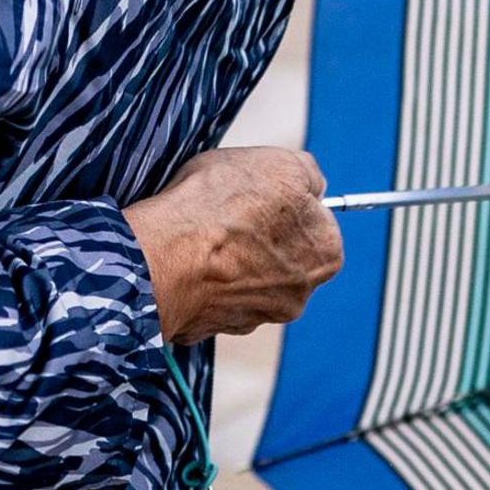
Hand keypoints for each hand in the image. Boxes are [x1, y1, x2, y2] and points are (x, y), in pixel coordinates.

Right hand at [126, 147, 342, 341]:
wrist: (164, 257)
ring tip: (202, 233)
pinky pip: (213, 294)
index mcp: (325, 254)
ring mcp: (255, 316)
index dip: (285, 199)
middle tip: (228, 211)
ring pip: (246, 276)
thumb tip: (310, 180)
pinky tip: (188, 258)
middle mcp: (297, 294)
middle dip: (259, 234)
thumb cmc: (221, 208)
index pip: (314, 220)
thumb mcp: (277, 163)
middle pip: (282, 253)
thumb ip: (307, 173)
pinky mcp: (214, 327)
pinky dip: (203, 279)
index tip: (259, 192)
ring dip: (230, 258)